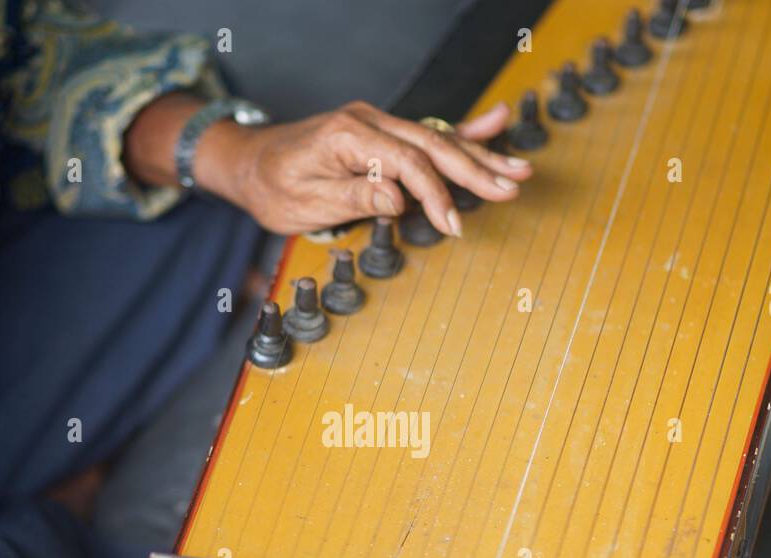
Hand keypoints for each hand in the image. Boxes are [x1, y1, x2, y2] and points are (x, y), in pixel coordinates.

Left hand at [206, 101, 532, 234]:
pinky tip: (496, 124)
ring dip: (480, 156)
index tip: (453, 223)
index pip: (405, 163)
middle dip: (475, 171)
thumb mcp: (305, 201)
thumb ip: (355, 196)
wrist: (250, 163)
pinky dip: (464, 134)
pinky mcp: (383, 135)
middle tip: (510, 189)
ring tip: (519, 170)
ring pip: (437, 139)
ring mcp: (378, 125)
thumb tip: (398, 200)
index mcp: (348, 135)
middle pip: (432, 146)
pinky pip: (427, 134)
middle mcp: (368, 121)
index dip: (434, 194)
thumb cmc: (272, 185)